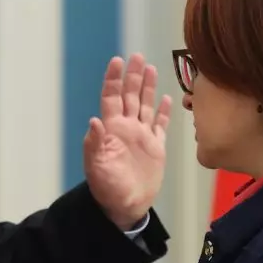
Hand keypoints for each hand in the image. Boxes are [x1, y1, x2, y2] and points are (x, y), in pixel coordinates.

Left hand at [84, 53, 172, 229]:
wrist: (125, 206)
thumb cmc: (107, 188)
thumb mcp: (97, 167)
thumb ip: (95, 144)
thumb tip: (94, 120)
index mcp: (112, 130)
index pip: (111, 98)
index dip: (113, 80)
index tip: (117, 61)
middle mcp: (126, 128)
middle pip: (130, 96)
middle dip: (132, 76)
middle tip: (136, 56)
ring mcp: (142, 137)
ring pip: (146, 106)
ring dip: (147, 88)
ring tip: (150, 68)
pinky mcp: (156, 148)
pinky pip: (161, 126)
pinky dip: (164, 113)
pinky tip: (168, 99)